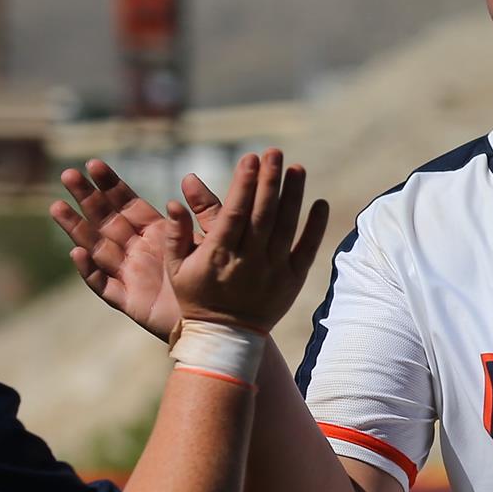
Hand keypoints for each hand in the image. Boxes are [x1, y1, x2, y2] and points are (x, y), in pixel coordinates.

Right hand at [50, 160, 224, 339]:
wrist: (221, 322)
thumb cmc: (219, 279)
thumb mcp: (214, 237)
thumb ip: (205, 209)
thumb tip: (187, 177)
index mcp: (156, 233)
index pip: (127, 204)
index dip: (110, 185)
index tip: (93, 163)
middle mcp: (138, 250)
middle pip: (105, 221)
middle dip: (86, 199)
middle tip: (67, 175)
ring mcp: (130, 275)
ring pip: (96, 248)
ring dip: (77, 229)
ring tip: (56, 207)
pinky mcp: (129, 301)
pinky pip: (104, 285)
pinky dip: (89, 271)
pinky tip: (78, 253)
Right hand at [164, 149, 329, 332]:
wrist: (225, 339)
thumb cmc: (197, 298)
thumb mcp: (176, 269)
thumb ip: (174, 235)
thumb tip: (173, 201)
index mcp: (219, 255)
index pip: (234, 214)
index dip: (243, 185)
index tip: (249, 158)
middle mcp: (248, 261)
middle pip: (262, 214)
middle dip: (269, 180)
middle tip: (274, 151)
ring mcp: (272, 271)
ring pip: (286, 228)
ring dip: (293, 196)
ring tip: (297, 168)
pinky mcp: (291, 281)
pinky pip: (306, 250)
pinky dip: (315, 227)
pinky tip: (319, 203)